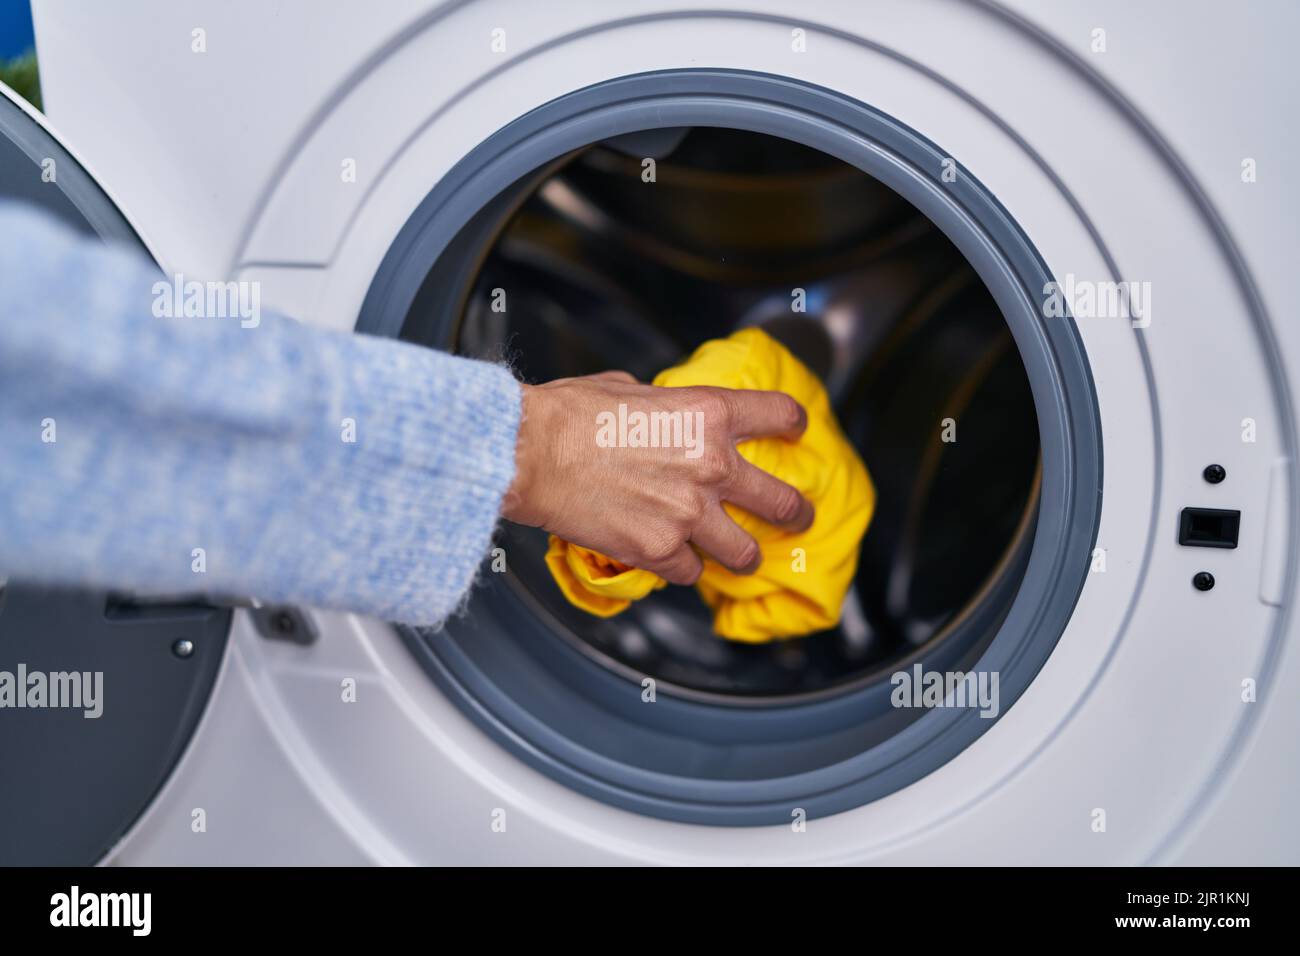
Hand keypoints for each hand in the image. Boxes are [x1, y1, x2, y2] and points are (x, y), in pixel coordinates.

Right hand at [502, 370, 814, 584]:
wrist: (530, 453)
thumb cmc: (568, 415)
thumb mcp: (629, 389)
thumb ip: (664, 407)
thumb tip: (663, 415)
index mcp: (708, 414)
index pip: (778, 415)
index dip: (793, 425)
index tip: (796, 434)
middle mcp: (712, 465)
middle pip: (782, 501)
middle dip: (795, 513)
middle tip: (798, 519)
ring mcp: (690, 513)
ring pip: (744, 553)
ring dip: (741, 555)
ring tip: (738, 558)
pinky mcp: (661, 550)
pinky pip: (689, 571)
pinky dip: (680, 568)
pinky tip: (668, 559)